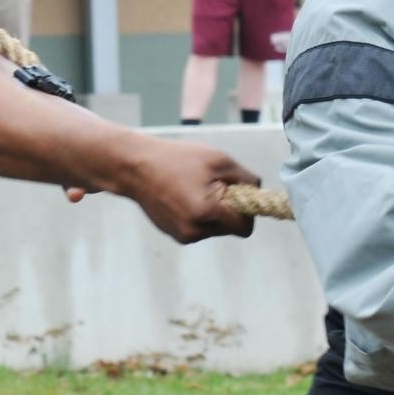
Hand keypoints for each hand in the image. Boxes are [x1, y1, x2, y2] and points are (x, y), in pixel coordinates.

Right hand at [123, 138, 257, 243]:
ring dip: (213, 213)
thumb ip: (246, 178)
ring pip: (214, 229)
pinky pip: (198, 228)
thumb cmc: (177, 159)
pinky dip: (198, 215)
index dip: (247, 211)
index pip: (244, 227)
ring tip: (195, 188)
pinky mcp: (173, 234)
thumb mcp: (218, 160)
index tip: (238, 193)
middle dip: (229, 210)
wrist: (135, 167)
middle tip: (214, 186)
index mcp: (206, 213)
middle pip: (230, 229)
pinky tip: (183, 196)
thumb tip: (258, 192)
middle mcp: (194, 230)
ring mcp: (182, 235)